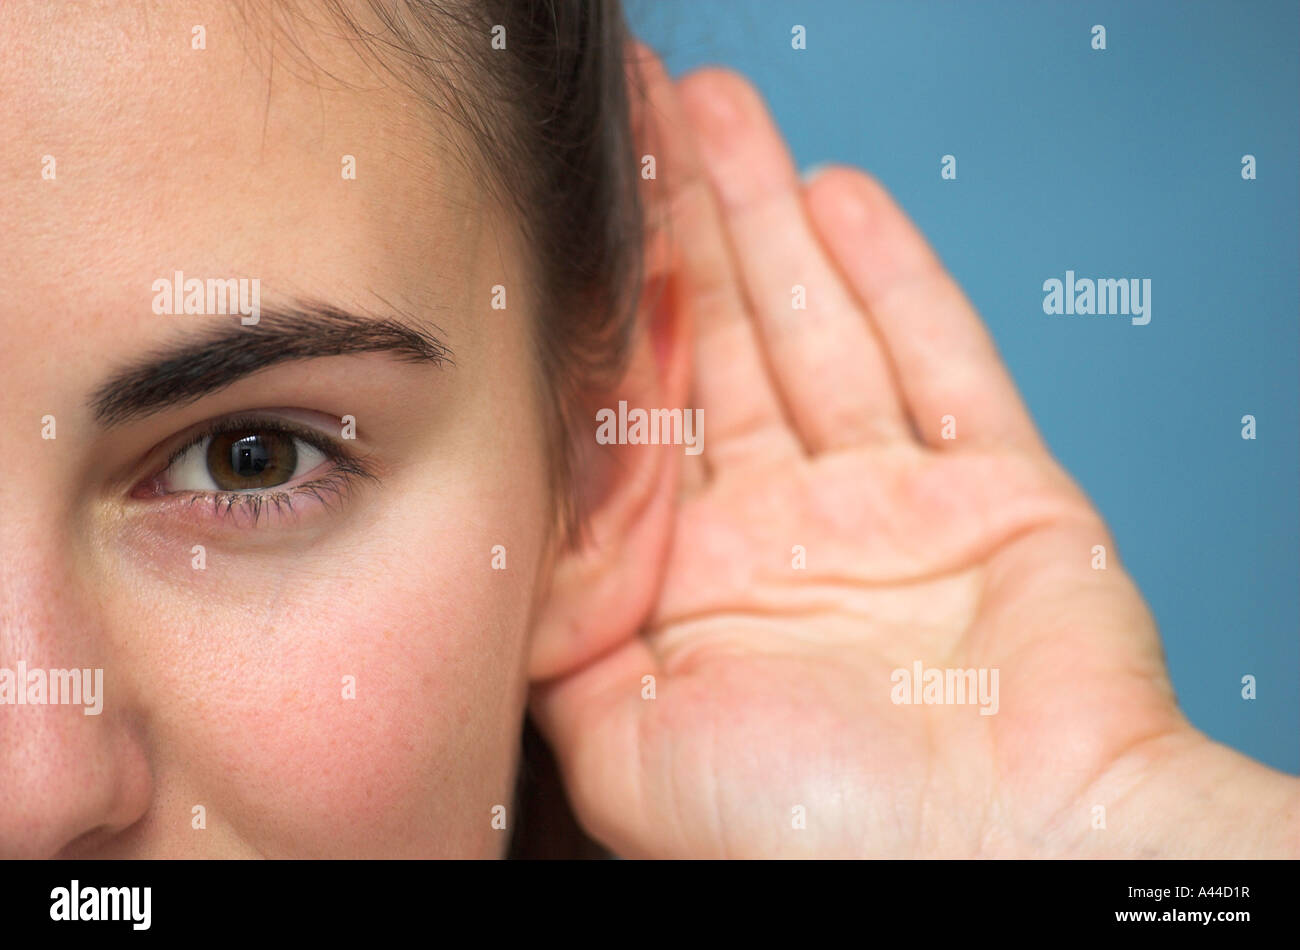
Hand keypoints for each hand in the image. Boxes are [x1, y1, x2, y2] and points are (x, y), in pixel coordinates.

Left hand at [531, 49, 1299, 857]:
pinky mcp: (1001, 495)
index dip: (605, 311)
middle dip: (682, 228)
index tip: (573, 216)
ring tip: (718, 115)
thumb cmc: (813, 839)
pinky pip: (941, 364)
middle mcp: (790, 534)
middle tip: (642, 117)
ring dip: (768, 221)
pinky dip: (894, 279)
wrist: (999, 868)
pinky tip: (837, 197)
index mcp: (700, 587)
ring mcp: (894, 508)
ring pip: (819, 331)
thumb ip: (567, 630)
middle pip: (724, 345)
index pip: (642, 414)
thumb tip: (519, 530)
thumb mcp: (624, 747)